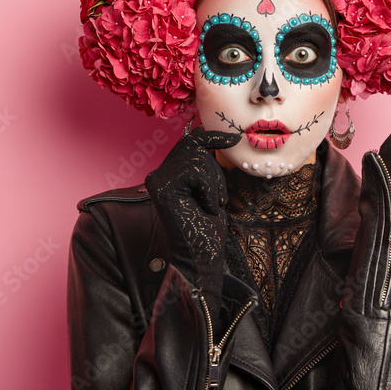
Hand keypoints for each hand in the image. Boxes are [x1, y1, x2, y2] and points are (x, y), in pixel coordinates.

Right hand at [145, 127, 239, 300]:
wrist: (202, 257)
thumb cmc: (207, 228)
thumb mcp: (209, 187)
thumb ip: (202, 164)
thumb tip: (200, 132)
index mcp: (168, 175)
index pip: (188, 143)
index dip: (211, 136)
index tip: (233, 138)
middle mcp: (158, 175)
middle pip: (195, 147)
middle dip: (216, 172)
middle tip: (217, 201)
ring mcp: (157, 180)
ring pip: (197, 158)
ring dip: (215, 184)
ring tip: (210, 206)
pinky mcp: (162, 187)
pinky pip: (196, 172)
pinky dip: (209, 190)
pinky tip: (205, 208)